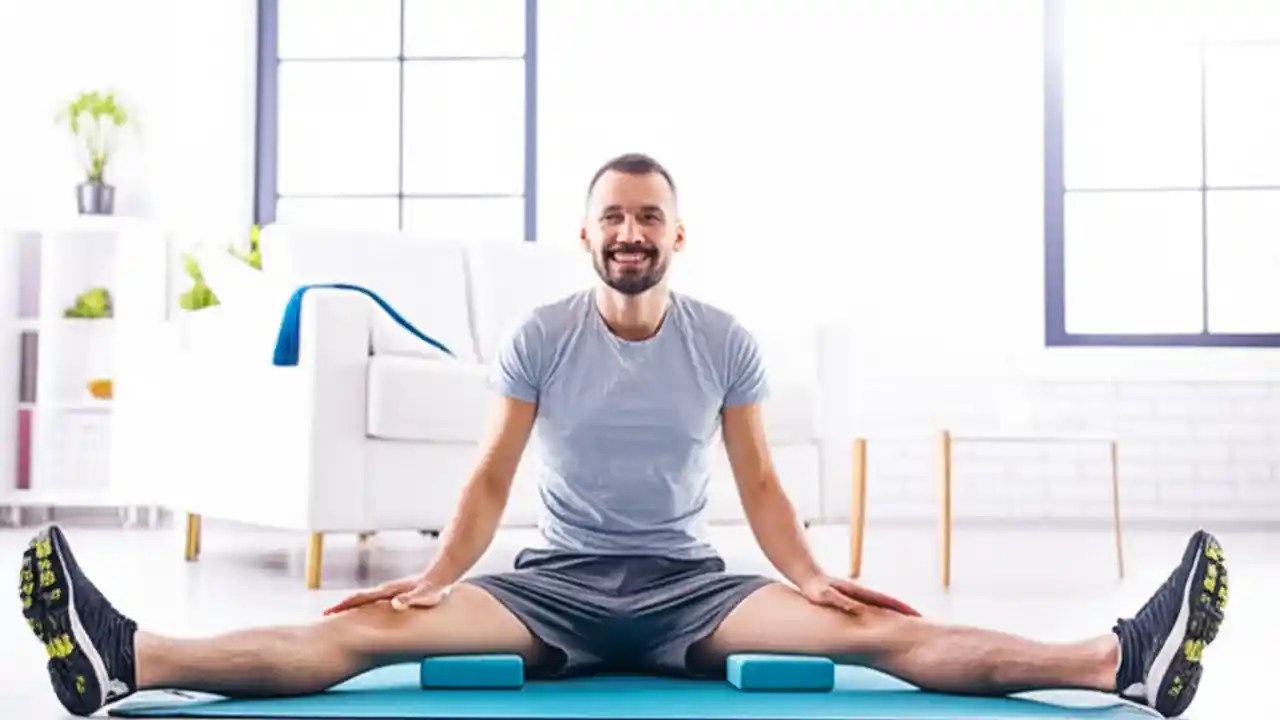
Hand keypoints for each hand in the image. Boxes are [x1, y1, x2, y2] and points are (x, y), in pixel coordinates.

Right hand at [323, 575, 451, 615]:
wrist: (445, 571)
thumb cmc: (436, 588)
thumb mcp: (425, 596)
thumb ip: (410, 600)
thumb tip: (395, 604)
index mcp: (388, 592)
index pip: (361, 599)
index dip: (344, 606)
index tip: (328, 613)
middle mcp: (387, 590)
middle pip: (359, 598)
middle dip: (343, 606)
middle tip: (325, 615)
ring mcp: (392, 591)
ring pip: (367, 598)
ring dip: (352, 605)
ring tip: (340, 614)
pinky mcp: (398, 593)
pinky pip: (377, 600)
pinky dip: (366, 605)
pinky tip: (366, 611)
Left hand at [799, 574, 920, 616]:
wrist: (806, 574)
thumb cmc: (814, 587)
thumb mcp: (825, 595)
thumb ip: (839, 601)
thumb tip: (855, 610)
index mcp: (860, 593)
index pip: (887, 602)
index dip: (903, 610)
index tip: (919, 617)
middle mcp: (863, 594)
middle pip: (889, 604)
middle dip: (906, 612)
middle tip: (924, 623)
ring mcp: (858, 596)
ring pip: (882, 606)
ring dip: (896, 614)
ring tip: (910, 625)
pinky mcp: (852, 599)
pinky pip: (872, 609)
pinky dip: (883, 614)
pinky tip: (884, 622)